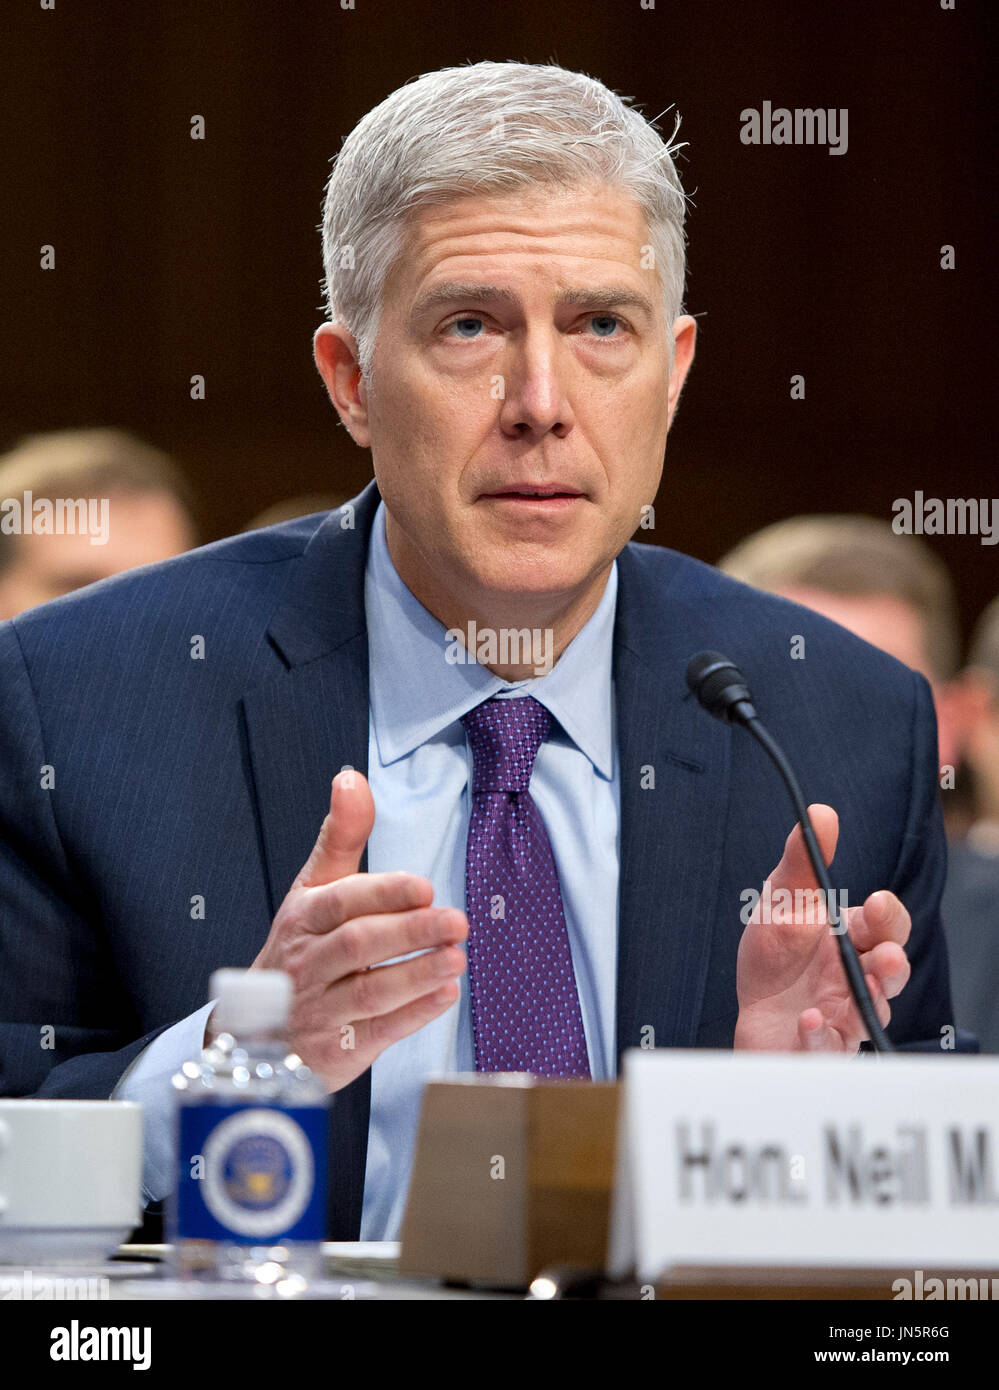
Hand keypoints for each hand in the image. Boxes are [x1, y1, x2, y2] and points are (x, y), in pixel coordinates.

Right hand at [207, 770, 467, 1089]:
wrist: (258, 1029)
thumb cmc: (301, 946)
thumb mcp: (313, 888)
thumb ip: (341, 835)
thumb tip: (351, 777)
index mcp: (303, 918)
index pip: (343, 901)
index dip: (385, 893)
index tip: (424, 887)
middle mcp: (307, 964)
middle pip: (358, 946)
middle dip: (410, 932)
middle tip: (456, 922)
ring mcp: (319, 1011)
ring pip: (368, 993)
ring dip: (417, 974)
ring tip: (456, 957)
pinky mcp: (337, 1050)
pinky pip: (377, 1033)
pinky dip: (413, 1014)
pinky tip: (445, 993)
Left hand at [734, 804, 910, 1051]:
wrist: (752, 1013)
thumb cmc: (774, 958)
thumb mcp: (782, 902)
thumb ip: (802, 861)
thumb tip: (821, 812)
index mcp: (852, 941)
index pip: (885, 926)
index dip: (886, 916)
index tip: (874, 902)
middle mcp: (857, 979)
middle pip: (890, 971)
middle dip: (892, 960)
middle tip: (884, 954)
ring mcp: (846, 1016)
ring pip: (873, 1012)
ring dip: (870, 997)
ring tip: (862, 984)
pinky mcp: (823, 1049)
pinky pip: (830, 1048)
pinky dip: (822, 1037)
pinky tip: (810, 1020)